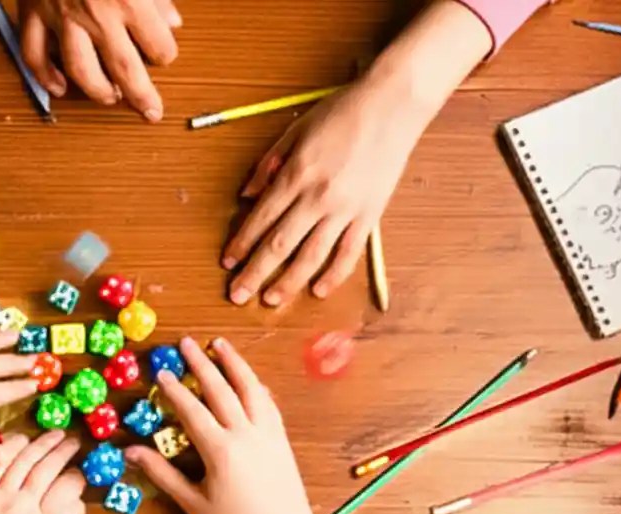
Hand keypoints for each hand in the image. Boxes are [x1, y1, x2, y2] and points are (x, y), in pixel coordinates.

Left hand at [0, 431, 103, 513]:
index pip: (74, 502)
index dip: (78, 486)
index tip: (78, 475)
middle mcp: (28, 511)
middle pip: (51, 473)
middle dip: (65, 453)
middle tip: (73, 441)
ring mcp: (0, 498)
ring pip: (26, 463)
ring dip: (43, 445)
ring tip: (56, 434)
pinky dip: (10, 448)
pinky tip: (22, 439)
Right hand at [18, 0, 180, 120]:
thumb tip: (172, 22)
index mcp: (130, 0)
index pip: (159, 47)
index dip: (164, 53)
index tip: (162, 53)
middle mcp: (98, 15)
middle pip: (125, 71)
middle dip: (142, 97)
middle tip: (150, 112)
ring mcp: (62, 17)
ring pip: (80, 71)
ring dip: (97, 91)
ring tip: (108, 97)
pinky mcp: (33, 12)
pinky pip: (34, 54)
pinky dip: (44, 76)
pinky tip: (58, 87)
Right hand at [125, 336, 316, 513]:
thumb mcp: (193, 504)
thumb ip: (162, 474)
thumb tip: (131, 452)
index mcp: (220, 451)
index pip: (192, 411)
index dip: (175, 390)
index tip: (161, 371)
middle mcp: (246, 435)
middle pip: (221, 390)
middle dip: (201, 364)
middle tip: (186, 342)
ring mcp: (267, 433)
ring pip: (250, 388)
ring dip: (234, 363)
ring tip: (220, 344)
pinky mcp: (281, 438)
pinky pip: (267, 402)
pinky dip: (254, 385)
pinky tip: (247, 377)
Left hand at [222, 79, 430, 308]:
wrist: (392, 106)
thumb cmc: (342, 113)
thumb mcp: (295, 131)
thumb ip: (268, 165)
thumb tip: (246, 196)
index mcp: (296, 174)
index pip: (261, 219)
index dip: (242, 243)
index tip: (228, 261)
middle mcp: (318, 197)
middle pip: (280, 245)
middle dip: (255, 273)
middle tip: (237, 295)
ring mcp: (345, 210)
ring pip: (311, 256)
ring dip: (288, 283)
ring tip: (269, 301)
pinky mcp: (370, 216)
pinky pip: (349, 253)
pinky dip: (333, 276)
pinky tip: (317, 291)